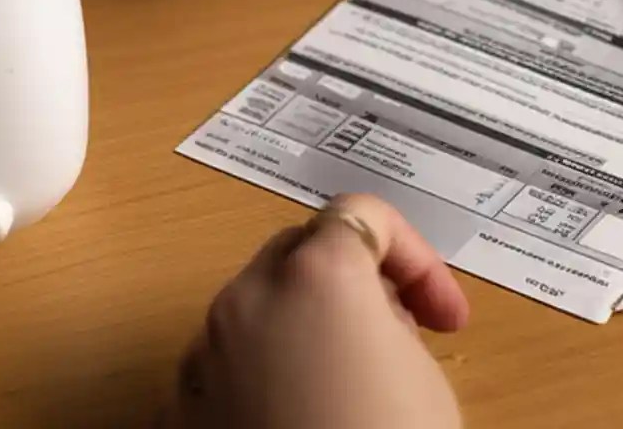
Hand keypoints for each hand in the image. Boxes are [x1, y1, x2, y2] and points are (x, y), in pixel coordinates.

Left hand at [159, 194, 468, 428]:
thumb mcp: (420, 370)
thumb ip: (390, 314)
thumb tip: (370, 316)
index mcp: (317, 275)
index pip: (363, 215)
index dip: (417, 258)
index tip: (442, 315)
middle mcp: (247, 300)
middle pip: (300, 251)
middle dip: (353, 280)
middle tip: (401, 333)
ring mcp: (204, 356)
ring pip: (257, 308)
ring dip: (303, 325)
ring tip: (351, 381)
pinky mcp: (181, 410)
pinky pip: (225, 367)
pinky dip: (260, 375)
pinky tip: (298, 418)